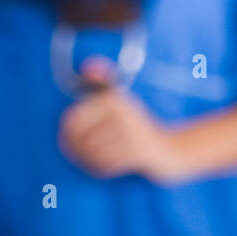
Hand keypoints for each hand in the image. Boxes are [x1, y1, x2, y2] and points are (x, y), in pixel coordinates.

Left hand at [59, 56, 182, 182]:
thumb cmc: (134, 126)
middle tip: (79, 156)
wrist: (170, 150)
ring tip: (90, 161)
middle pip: (82, 140)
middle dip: (77, 151)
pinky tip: (102, 168)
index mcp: (111, 100)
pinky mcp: (141, 152)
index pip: (73, 121)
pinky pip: (107, 165)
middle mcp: (122, 113)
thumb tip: (89, 66)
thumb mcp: (116, 101)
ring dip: (89, 162)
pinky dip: (101, 169)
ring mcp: (132, 133)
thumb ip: (98, 82)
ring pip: (94, 153)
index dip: (66, 136)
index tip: (67, 144)